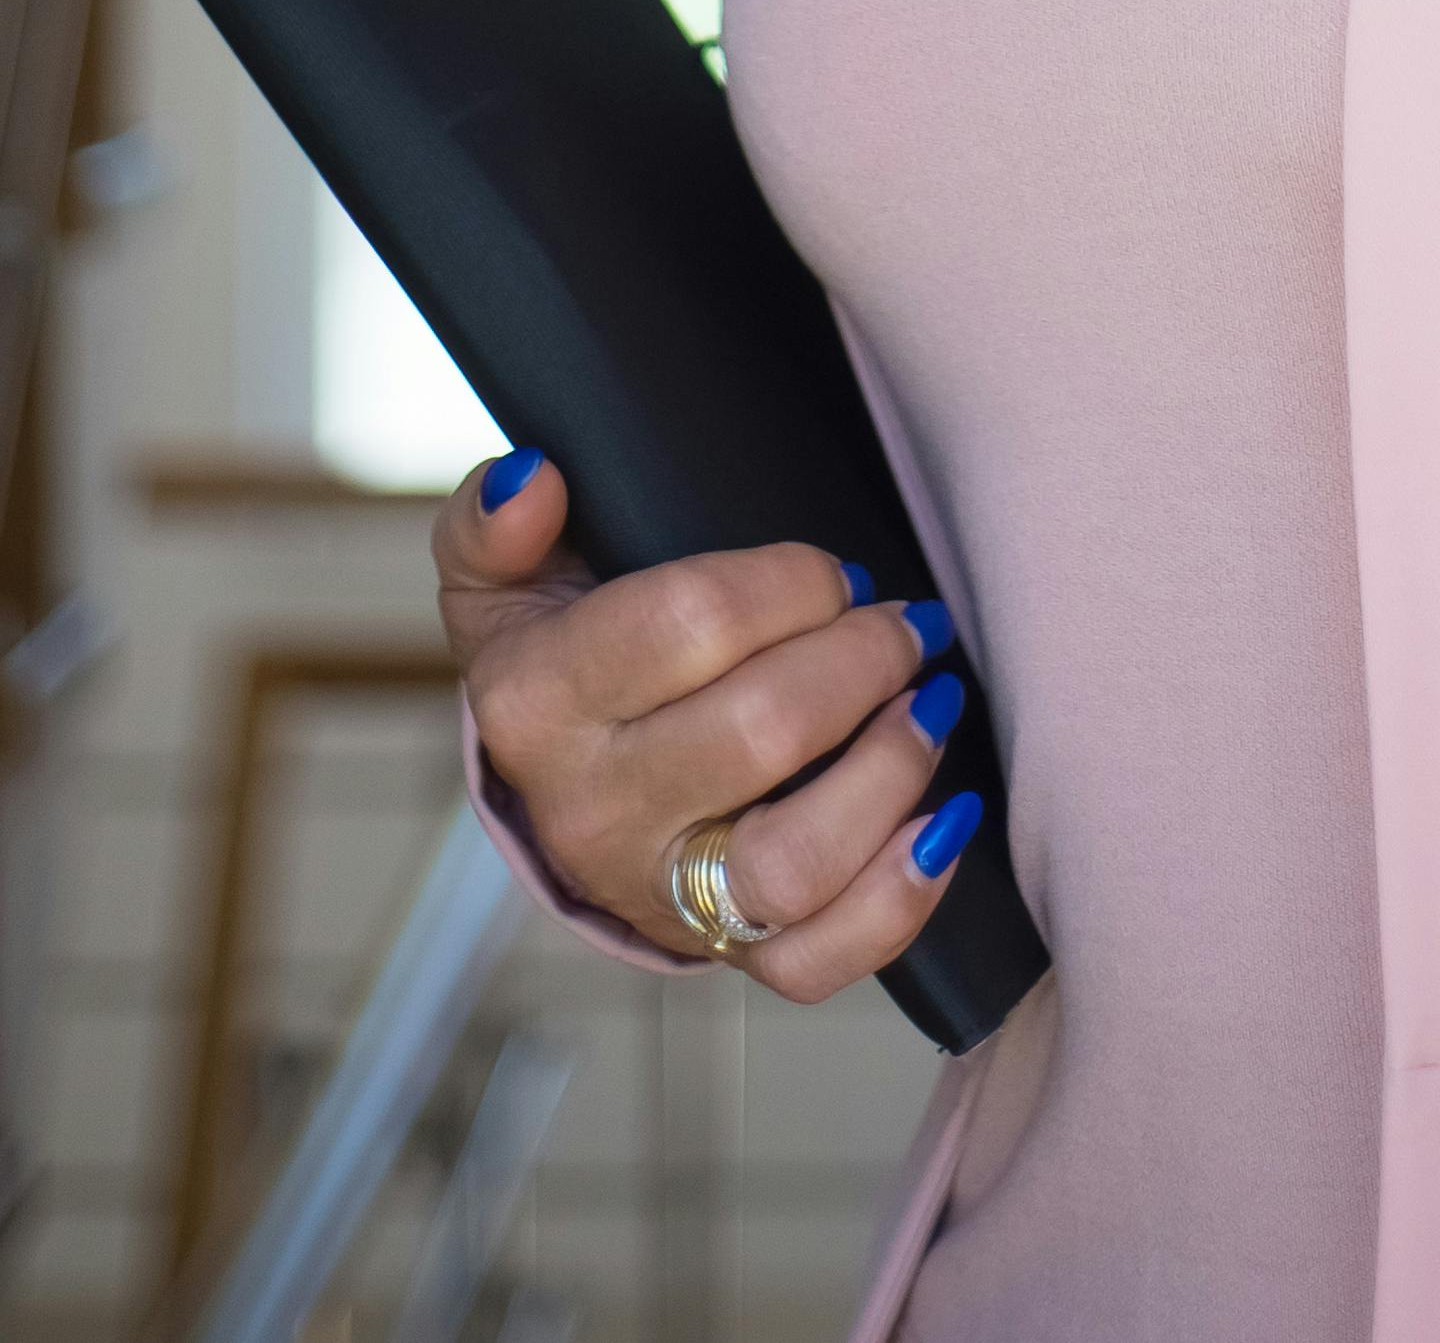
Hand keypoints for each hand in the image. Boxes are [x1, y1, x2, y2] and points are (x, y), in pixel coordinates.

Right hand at [437, 451, 979, 999]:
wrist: (556, 795)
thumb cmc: (559, 652)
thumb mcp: (503, 580)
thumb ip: (496, 523)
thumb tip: (533, 480)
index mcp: (539, 704)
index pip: (689, 624)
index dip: (793, 582)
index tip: (837, 570)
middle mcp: (592, 813)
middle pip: (760, 734)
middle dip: (863, 659)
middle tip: (908, 621)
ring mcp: (659, 897)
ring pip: (794, 863)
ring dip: (892, 770)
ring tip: (934, 701)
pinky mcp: (723, 957)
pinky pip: (821, 960)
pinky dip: (900, 898)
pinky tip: (942, 819)